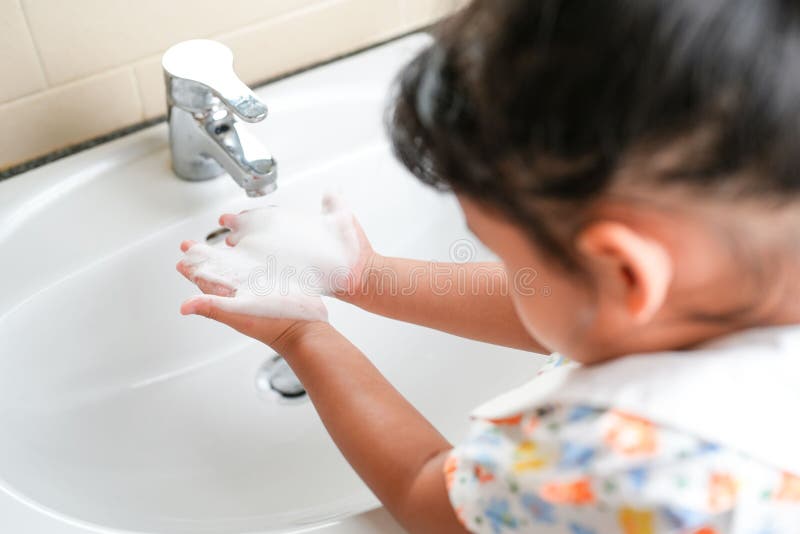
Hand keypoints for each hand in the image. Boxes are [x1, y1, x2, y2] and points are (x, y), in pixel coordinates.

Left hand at [177, 240, 325, 349]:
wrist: (304, 329)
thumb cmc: (271, 326)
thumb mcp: (238, 314)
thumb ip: (212, 307)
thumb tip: (184, 307)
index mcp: (230, 297)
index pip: (205, 280)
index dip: (192, 268)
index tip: (183, 253)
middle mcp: (244, 290)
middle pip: (219, 270)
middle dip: (205, 256)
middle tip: (191, 245)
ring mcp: (262, 286)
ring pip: (240, 266)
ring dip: (229, 254)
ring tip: (221, 241)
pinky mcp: (279, 280)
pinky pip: (263, 265)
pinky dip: (256, 256)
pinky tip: (257, 248)